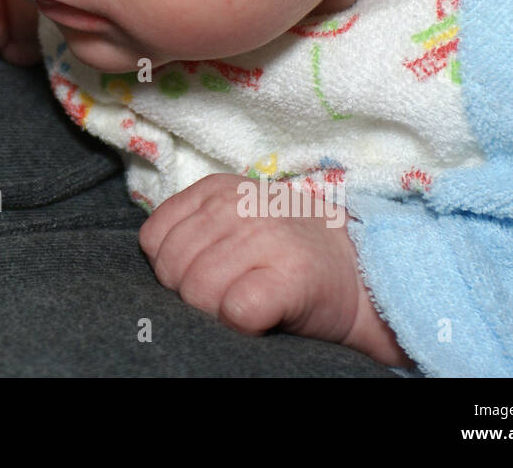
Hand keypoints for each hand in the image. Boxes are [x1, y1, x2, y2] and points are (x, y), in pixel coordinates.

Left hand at [139, 173, 412, 367]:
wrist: (360, 273)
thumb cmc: (285, 255)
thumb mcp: (231, 222)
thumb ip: (189, 229)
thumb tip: (151, 262)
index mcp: (216, 189)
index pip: (152, 238)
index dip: (170, 268)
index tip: (205, 273)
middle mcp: (238, 205)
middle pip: (171, 269)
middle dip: (190, 294)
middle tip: (228, 293)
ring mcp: (266, 236)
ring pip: (198, 291)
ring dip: (217, 311)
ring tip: (246, 302)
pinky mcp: (291, 275)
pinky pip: (237, 310)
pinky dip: (243, 323)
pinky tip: (264, 315)